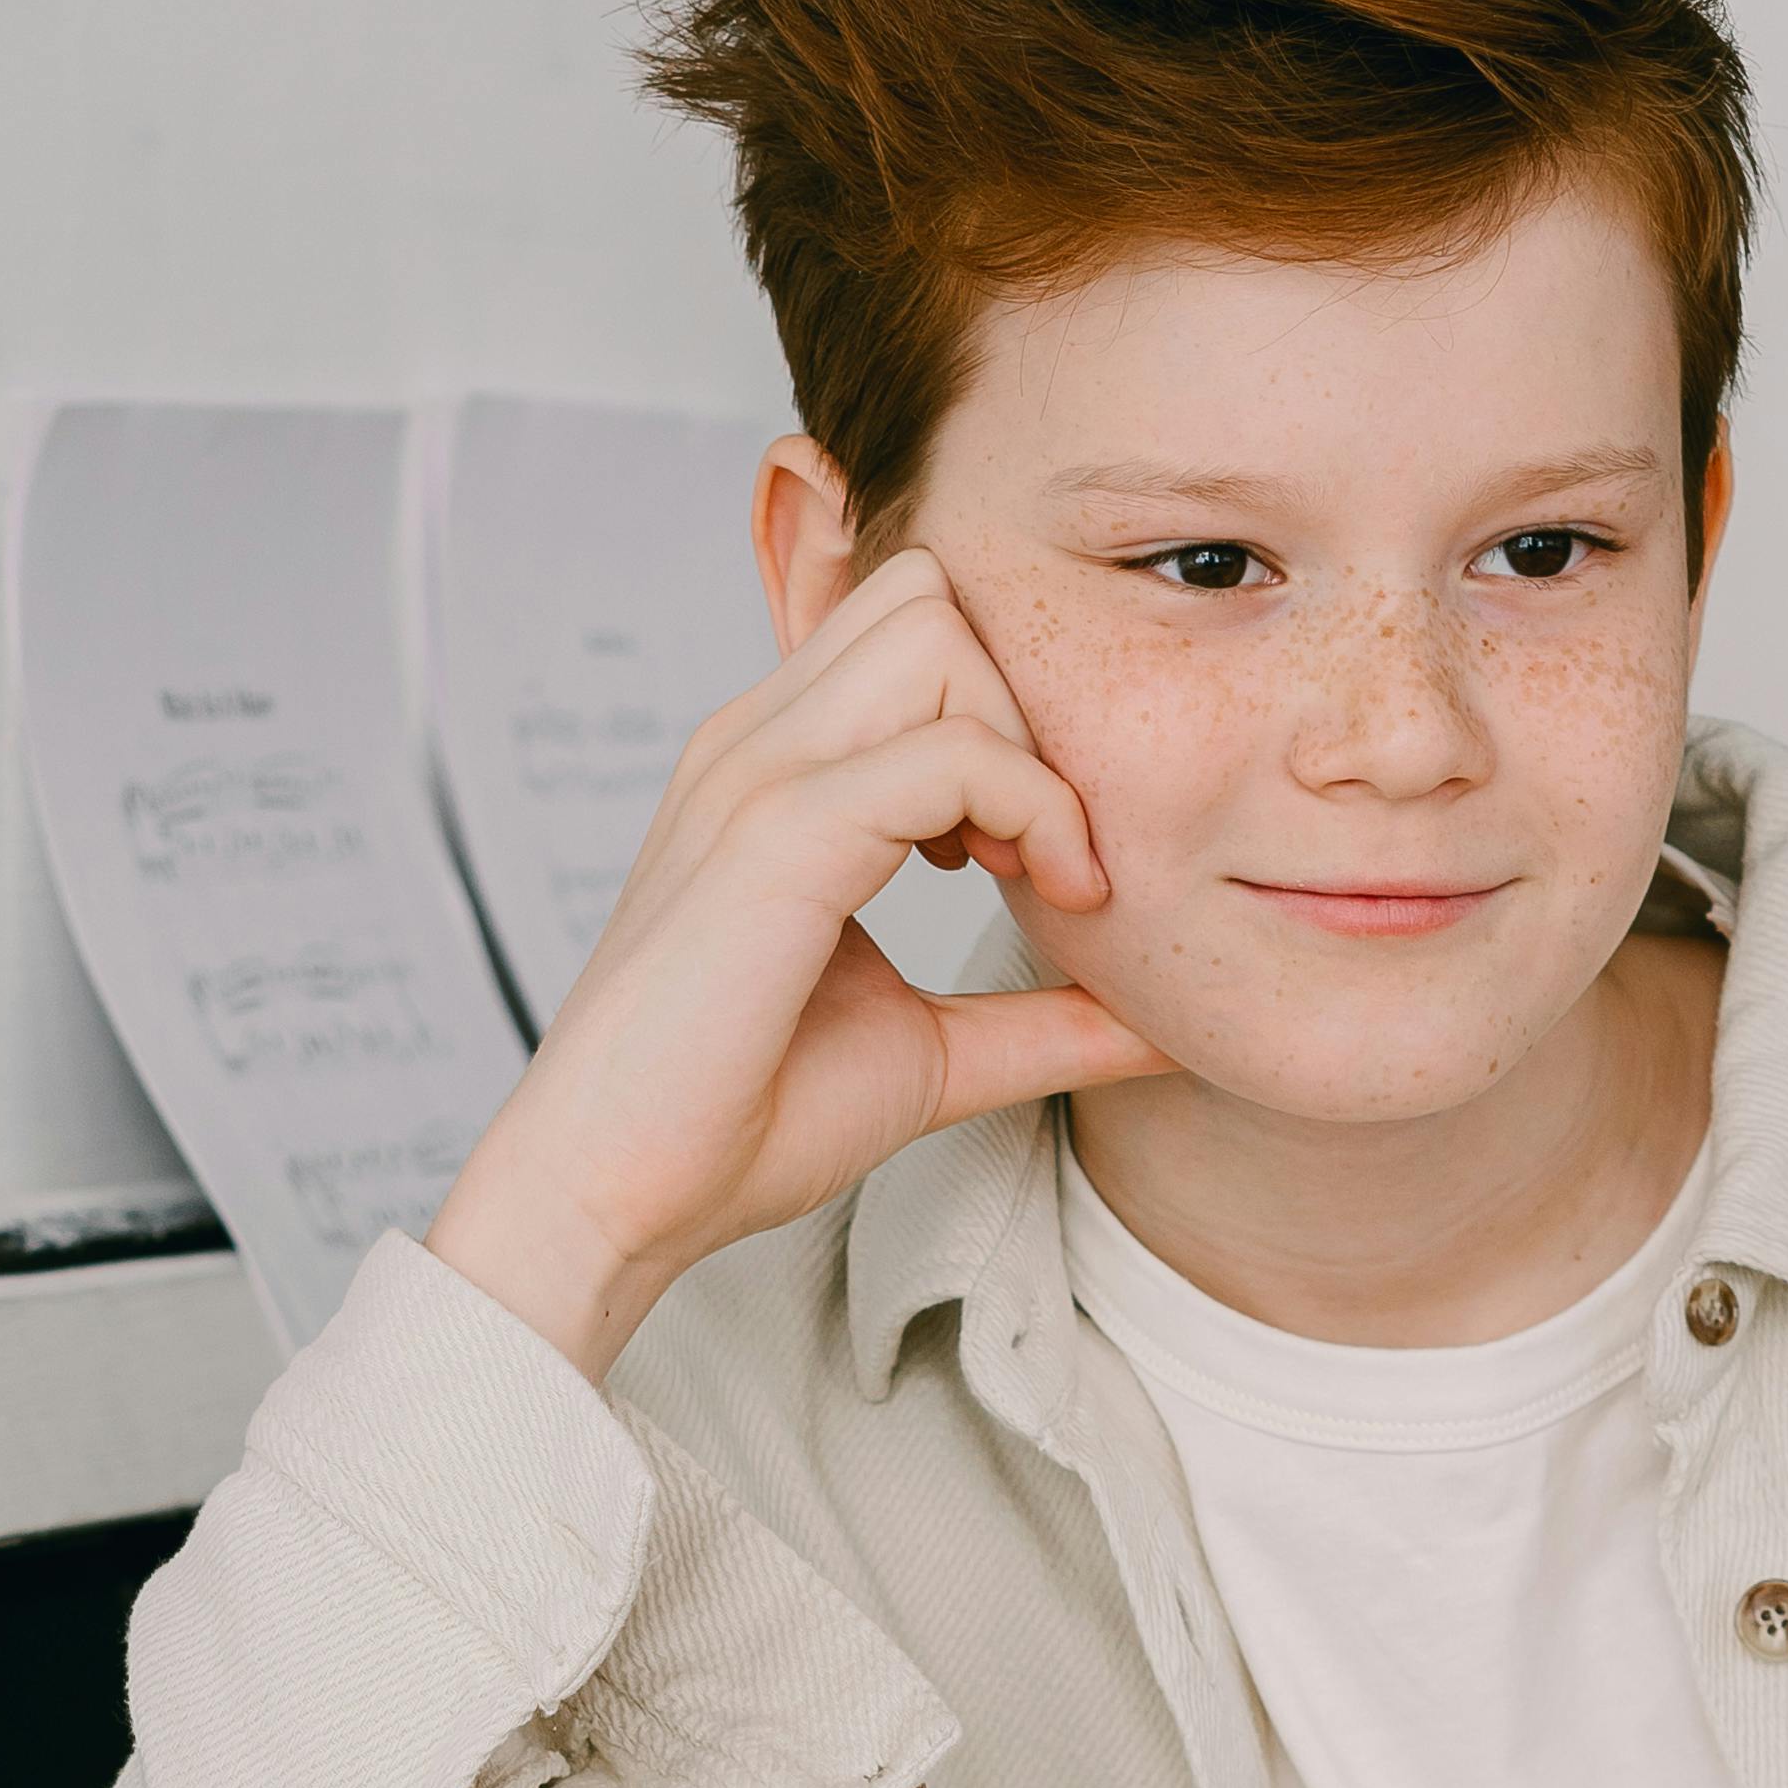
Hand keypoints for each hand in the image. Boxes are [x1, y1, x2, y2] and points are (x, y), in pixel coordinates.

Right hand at [429, 547, 1168, 1380]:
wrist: (617, 1196)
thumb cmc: (740, 1123)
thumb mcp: (933, 1053)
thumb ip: (1044, 1021)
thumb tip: (1169, 1022)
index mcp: (777, 766)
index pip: (914, 624)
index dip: (1005, 713)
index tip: (1035, 852)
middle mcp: (759, 741)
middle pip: (933, 591)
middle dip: (1022, 701)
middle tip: (1041, 846)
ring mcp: (759, 772)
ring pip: (942, 630)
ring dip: (1024, 743)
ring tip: (1037, 872)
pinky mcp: (778, 834)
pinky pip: (950, 750)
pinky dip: (1031, 809)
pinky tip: (1039, 897)